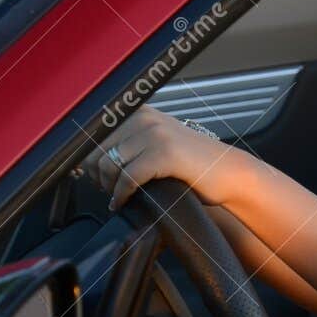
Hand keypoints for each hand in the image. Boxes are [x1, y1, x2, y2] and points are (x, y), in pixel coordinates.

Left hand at [91, 106, 248, 211]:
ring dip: (109, 187)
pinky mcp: (165, 154)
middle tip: (108, 191)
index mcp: (139, 113)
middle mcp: (145, 118)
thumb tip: (88, 159)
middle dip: (97, 176)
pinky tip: (123, 202)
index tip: (95, 177)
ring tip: (117, 197)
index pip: (94, 134)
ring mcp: (156, 134)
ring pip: (109, 164)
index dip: (88, 160)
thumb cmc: (192, 165)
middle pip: (97, 150)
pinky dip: (121, 195)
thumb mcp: (157, 144)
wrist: (228, 173)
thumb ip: (129, 143)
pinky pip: (128, 178)